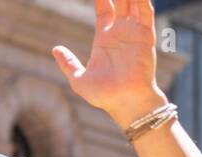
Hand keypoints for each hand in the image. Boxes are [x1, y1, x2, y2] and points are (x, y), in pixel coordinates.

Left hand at [52, 1, 167, 127]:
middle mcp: (121, 31)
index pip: (104, 8)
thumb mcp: (79, 79)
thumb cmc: (103, 95)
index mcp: (105, 38)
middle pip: (120, 0)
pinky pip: (145, 11)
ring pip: (133, 2)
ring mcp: (134, 32)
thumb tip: (55, 49)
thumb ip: (68, 63)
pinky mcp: (145, 35)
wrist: (124, 102)